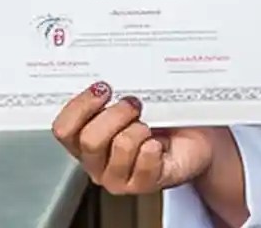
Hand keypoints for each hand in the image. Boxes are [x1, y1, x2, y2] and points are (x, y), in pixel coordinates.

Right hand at [51, 81, 218, 194]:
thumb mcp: (133, 102)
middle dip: (116, 115)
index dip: (81, 106)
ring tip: (150, 126)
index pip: (64, 128)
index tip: (104, 89)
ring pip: (119, 148)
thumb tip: (113, 74)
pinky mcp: (144, 184)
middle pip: (90, 140)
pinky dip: (153, 149)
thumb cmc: (162, 120)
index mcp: (85, 140)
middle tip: (134, 104)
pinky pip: (144, 164)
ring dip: (139, 130)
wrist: (196, 141)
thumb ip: (115, 93)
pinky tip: (159, 145)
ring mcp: (118, 177)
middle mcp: (97, 162)